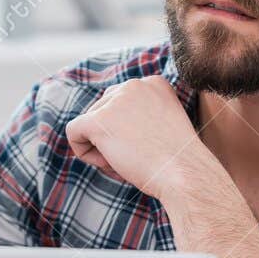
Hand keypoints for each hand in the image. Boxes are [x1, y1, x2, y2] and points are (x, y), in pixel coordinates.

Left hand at [63, 77, 213, 200]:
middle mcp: (133, 85)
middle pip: (102, 111)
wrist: (184, 174)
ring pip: (88, 124)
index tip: (146, 146)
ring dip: (102, 148)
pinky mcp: (98, 120)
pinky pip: (74, 133)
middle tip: (136, 158)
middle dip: (112, 138)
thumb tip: (110, 126)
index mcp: (153, 83)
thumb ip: (139, 116)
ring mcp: (115, 101)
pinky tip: (108, 163)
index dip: (126, 129)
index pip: (120, 102)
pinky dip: (84, 152)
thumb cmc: (177, 161)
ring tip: (128, 162)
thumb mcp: (162, 127)